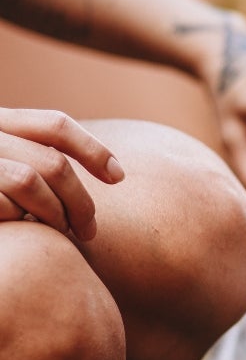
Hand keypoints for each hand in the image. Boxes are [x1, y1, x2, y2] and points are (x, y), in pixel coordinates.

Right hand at [0, 108, 124, 240]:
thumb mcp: (6, 158)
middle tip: (90, 230)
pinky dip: (19, 222)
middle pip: (51, 161)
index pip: (54, 125)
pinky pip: (2, 206)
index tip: (119, 177)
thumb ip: (33, 157)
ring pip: (29, 181)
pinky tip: (23, 231)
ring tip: (62, 234)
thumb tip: (110, 171)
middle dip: (81, 201)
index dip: (93, 150)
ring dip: (55, 214)